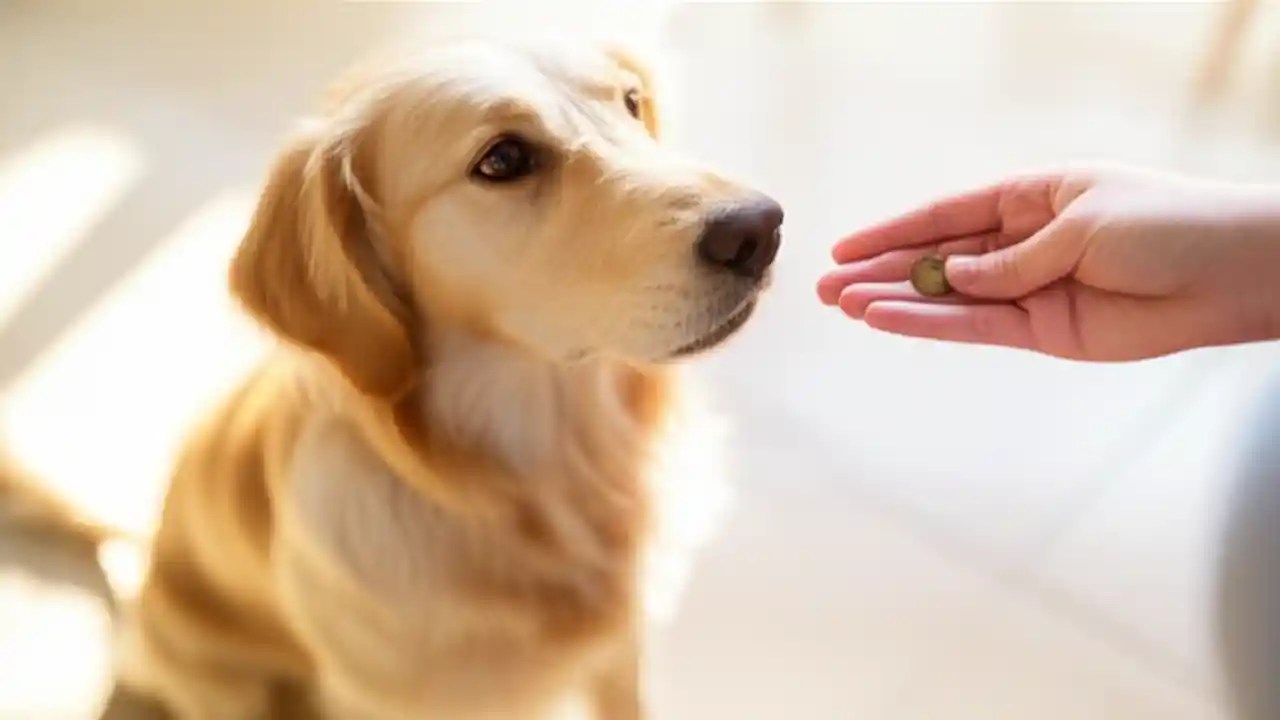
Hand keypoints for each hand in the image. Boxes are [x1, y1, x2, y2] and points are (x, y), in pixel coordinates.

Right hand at [817, 166, 1279, 360]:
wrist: (1229, 275)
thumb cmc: (1165, 224)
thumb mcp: (1078, 222)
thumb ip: (1010, 258)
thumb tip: (950, 277)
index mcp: (1032, 198)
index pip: (946, 215)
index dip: (893, 231)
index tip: (843, 247)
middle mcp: (1022, 244)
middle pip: (935, 259)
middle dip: (880, 272)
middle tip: (825, 287)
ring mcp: (1029, 289)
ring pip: (945, 297)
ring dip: (893, 301)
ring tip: (841, 305)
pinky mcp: (1042, 331)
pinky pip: (975, 326)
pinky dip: (931, 324)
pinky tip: (887, 320)